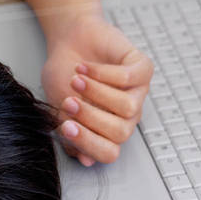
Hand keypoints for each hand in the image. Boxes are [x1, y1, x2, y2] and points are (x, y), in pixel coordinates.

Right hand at [40, 13, 154, 165]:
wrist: (69, 39)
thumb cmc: (64, 73)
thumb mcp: (58, 105)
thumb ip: (70, 131)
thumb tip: (85, 160)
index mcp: (108, 131)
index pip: (108, 153)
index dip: (88, 143)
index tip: (66, 126)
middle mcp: (127, 116)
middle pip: (120, 133)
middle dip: (90, 117)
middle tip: (69, 101)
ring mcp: (138, 93)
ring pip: (127, 107)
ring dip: (97, 93)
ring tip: (76, 79)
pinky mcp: (142, 69)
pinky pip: (129, 78)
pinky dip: (102, 72)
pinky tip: (86, 67)